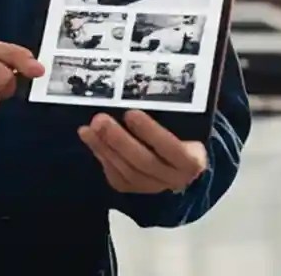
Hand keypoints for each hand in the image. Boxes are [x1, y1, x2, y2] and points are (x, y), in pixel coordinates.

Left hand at [78, 111, 206, 193]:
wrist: (178, 162)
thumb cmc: (180, 133)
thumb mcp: (182, 124)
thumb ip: (167, 113)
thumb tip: (140, 90)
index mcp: (192, 160)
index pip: (172, 148)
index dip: (150, 132)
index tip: (131, 113)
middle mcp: (174, 178)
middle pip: (145, 162)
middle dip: (119, 140)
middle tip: (100, 120)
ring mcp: (153, 187)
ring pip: (126, 171)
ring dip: (104, 148)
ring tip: (88, 129)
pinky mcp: (134, 190)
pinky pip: (115, 176)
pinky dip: (101, 156)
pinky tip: (91, 140)